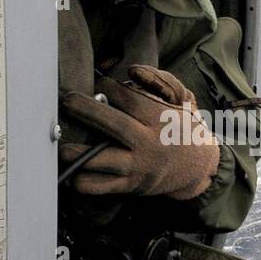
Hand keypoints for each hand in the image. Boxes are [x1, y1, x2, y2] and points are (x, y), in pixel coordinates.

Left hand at [59, 66, 219, 198]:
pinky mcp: (132, 186)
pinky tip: (74, 173)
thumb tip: (131, 72)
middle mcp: (150, 144)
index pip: (130, 100)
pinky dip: (86, 182)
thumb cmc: (183, 127)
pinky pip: (104, 187)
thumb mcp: (182, 100)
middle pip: (115, 125)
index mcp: (162, 120)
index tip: (99, 84)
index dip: (109, 88)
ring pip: (105, 161)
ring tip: (62, 148)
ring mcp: (140, 167)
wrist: (198, 168)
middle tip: (67, 101)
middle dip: (88, 111)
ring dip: (80, 154)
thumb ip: (159, 81)